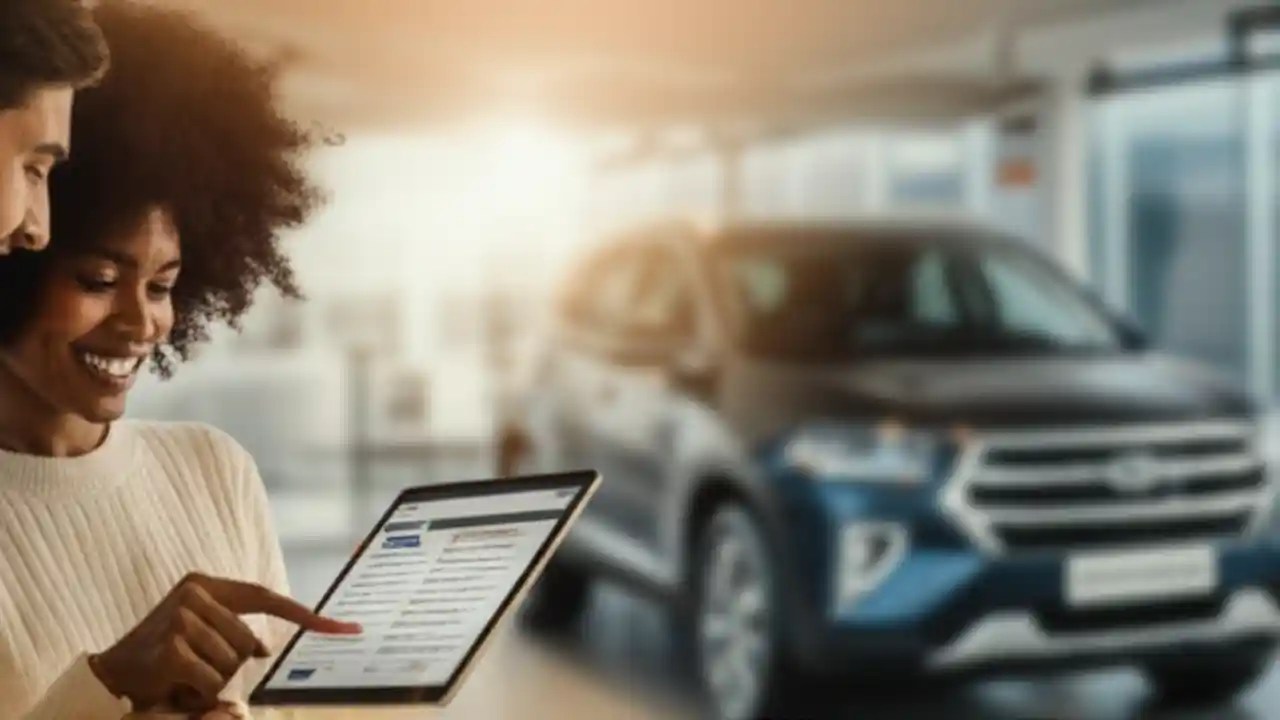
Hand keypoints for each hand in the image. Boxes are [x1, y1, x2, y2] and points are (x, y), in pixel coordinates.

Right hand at [90, 573, 360, 712]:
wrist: (111, 675)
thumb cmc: (164, 656)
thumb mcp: (201, 635)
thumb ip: (234, 632)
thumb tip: (263, 649)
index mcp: (205, 584)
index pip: (267, 598)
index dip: (307, 616)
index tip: (346, 628)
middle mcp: (194, 593)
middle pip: (249, 642)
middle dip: (230, 665)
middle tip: (195, 667)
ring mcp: (182, 618)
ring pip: (233, 664)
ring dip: (212, 680)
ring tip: (182, 674)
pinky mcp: (173, 647)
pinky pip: (211, 681)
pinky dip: (198, 693)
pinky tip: (174, 685)